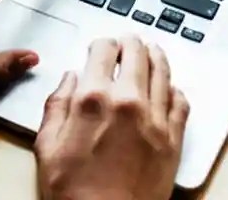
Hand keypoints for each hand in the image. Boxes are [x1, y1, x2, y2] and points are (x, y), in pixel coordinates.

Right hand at [35, 36, 189, 199]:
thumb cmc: (74, 195)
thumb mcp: (46, 148)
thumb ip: (56, 106)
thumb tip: (69, 80)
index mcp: (92, 99)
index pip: (103, 50)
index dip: (101, 44)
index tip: (101, 47)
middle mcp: (127, 101)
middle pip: (136, 53)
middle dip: (131, 43)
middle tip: (129, 42)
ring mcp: (155, 118)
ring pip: (162, 71)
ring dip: (156, 56)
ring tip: (153, 51)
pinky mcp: (174, 138)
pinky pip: (181, 101)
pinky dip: (175, 89)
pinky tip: (170, 88)